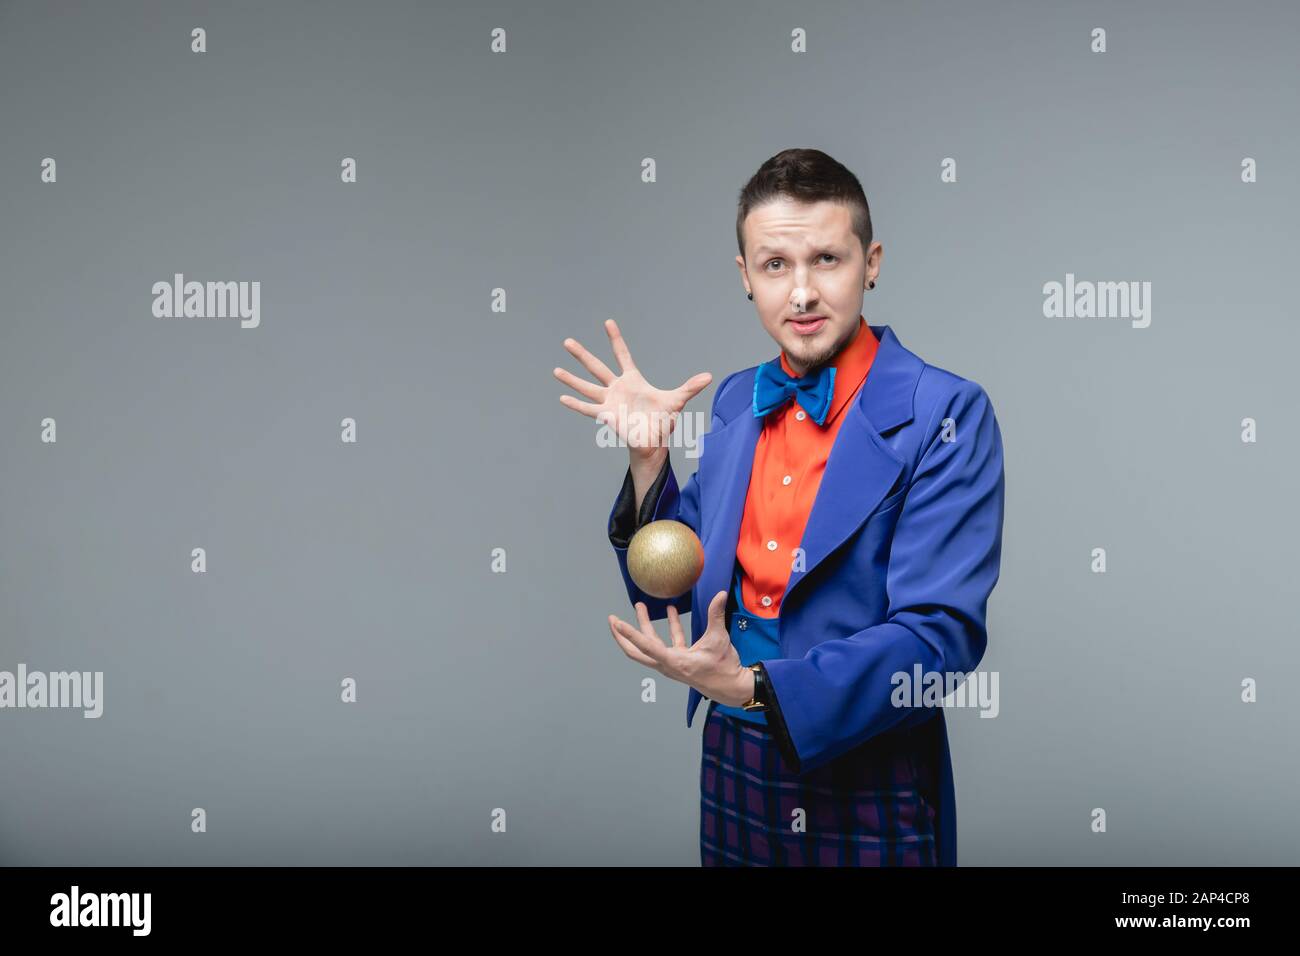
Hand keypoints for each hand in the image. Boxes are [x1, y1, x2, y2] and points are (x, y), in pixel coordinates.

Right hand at [555, 319, 711, 456]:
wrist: (653, 441)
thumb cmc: (662, 420)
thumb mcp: (676, 401)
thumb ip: (690, 387)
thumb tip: (709, 376)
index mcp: (633, 380)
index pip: (622, 355)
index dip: (616, 339)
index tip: (608, 323)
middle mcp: (617, 388)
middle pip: (597, 367)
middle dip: (582, 355)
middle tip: (567, 342)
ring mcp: (609, 401)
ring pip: (587, 387)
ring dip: (572, 379)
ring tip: (556, 370)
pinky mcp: (606, 416)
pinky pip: (588, 409)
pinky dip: (575, 404)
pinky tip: (562, 398)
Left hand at [607, 590, 753, 707]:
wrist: (731, 687)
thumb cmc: (723, 667)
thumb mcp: (719, 639)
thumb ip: (716, 615)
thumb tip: (720, 594)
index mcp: (674, 661)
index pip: (646, 646)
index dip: (629, 634)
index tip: (616, 622)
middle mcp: (667, 664)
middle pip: (636, 652)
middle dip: (623, 636)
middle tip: (613, 619)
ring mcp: (671, 663)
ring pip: (650, 645)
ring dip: (644, 626)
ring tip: (640, 606)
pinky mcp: (679, 661)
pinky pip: (667, 643)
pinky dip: (668, 628)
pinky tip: (670, 611)